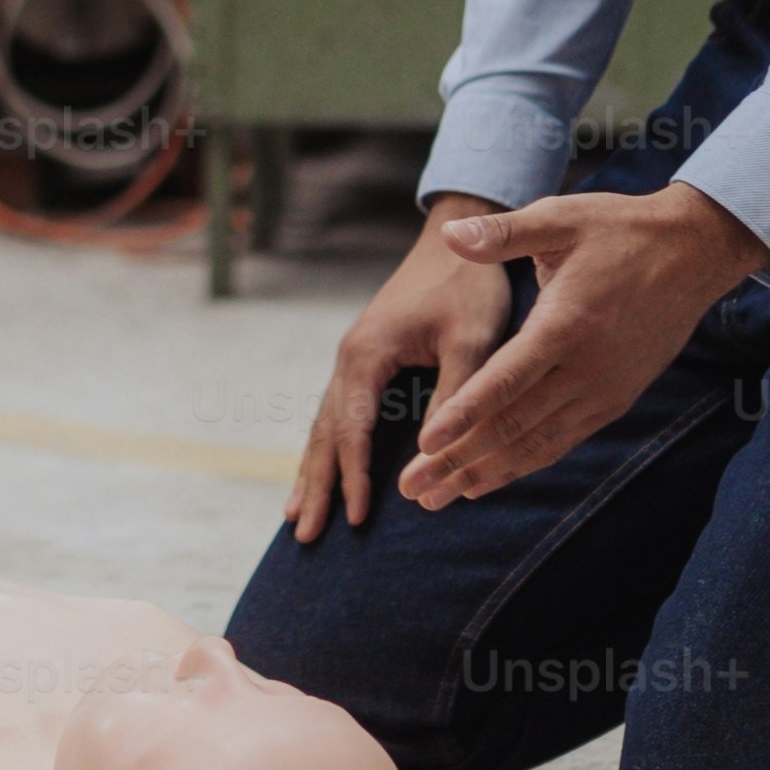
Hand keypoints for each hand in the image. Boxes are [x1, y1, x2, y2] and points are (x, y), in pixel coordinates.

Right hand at [287, 199, 524, 542]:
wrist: (462, 234)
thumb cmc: (469, 284)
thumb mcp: (472, 338)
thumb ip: (456, 392)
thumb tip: (435, 450)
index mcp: (367, 355)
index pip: (352, 430)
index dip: (354, 477)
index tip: (359, 521)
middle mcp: (350, 358)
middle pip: (323, 433)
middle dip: (315, 486)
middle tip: (304, 535)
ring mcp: (353, 358)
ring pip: (322, 425)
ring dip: (311, 471)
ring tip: (296, 516)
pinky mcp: (366, 357)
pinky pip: (336, 412)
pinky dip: (326, 447)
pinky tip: (323, 469)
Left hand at [396, 185, 769, 511]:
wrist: (693, 253)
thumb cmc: (621, 231)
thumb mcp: (560, 218)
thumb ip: (503, 233)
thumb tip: (450, 233)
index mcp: (566, 324)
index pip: (506, 381)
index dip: (464, 415)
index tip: (425, 445)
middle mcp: (586, 368)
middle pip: (513, 425)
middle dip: (459, 460)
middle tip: (413, 490)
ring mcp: (603, 390)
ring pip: (536, 444)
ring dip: (485, 473)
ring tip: (438, 497)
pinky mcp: (614, 400)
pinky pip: (561, 441)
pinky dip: (522, 464)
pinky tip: (488, 479)